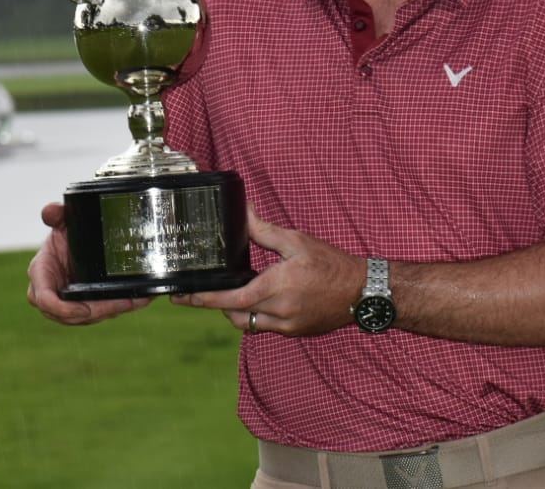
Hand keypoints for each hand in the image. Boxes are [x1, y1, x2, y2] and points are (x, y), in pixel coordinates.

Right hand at [26, 202, 152, 324]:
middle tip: (122, 303)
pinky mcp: (82, 306)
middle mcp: (50, 293)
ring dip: (111, 311)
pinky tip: (137, 299)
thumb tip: (51, 210)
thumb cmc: (63, 235)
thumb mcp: (61, 221)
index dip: (63, 309)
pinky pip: (98, 313)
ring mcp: (65, 304)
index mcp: (40, 273)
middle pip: (70, 315)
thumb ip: (56, 214)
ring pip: (87, 318)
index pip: (45, 300)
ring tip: (135, 300)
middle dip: (98, 312)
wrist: (72, 244)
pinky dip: (117, 307)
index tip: (85, 308)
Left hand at [171, 209, 362, 335]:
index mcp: (275, 288)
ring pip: (248, 324)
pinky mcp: (295, 332)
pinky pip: (265, 327)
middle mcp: (278, 312)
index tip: (181, 297)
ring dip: (236, 310)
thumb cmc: (331, 264)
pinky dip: (256, 314)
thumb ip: (264, 230)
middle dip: (216, 304)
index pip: (228, 299)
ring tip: (233, 291)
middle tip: (202, 290)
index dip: (201, 299)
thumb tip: (242, 213)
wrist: (363, 292)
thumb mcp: (296, 241)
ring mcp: (287, 326)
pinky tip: (258, 298)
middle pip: (233, 314)